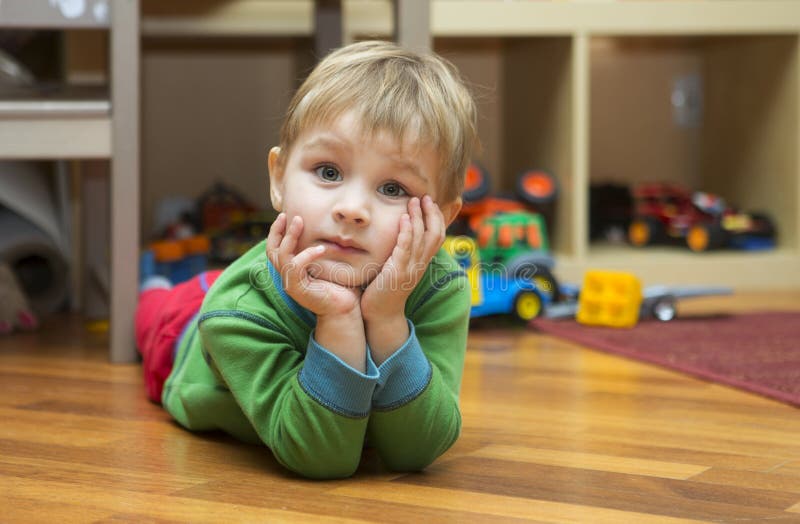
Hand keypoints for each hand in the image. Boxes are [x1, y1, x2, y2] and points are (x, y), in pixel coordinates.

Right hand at [267, 213, 360, 316]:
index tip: (286, 215)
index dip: (277, 231)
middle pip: (271, 250)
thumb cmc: (341, 286)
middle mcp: (287, 276)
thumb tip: (330, 226)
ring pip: (280, 256)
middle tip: (288, 215)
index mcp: (291, 270)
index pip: (275, 248)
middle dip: (277, 230)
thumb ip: (323, 247)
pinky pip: (295, 267)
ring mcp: (290, 284)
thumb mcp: (329, 262)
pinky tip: (322, 248)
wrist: (346, 309)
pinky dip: (307, 255)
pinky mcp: (297, 289)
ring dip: (290, 237)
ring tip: (300, 221)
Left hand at [361, 196, 444, 364]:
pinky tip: (403, 218)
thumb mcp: (397, 268)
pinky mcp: (397, 273)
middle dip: (431, 213)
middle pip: (435, 234)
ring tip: (413, 200)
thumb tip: (400, 235)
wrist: (380, 315)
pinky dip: (406, 232)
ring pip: (421, 238)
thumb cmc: (384, 290)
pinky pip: (405, 249)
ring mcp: (410, 269)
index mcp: (422, 264)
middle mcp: (420, 265)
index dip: (436, 218)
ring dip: (418, 217)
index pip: (437, 237)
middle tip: (424, 197)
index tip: (430, 202)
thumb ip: (401, 253)